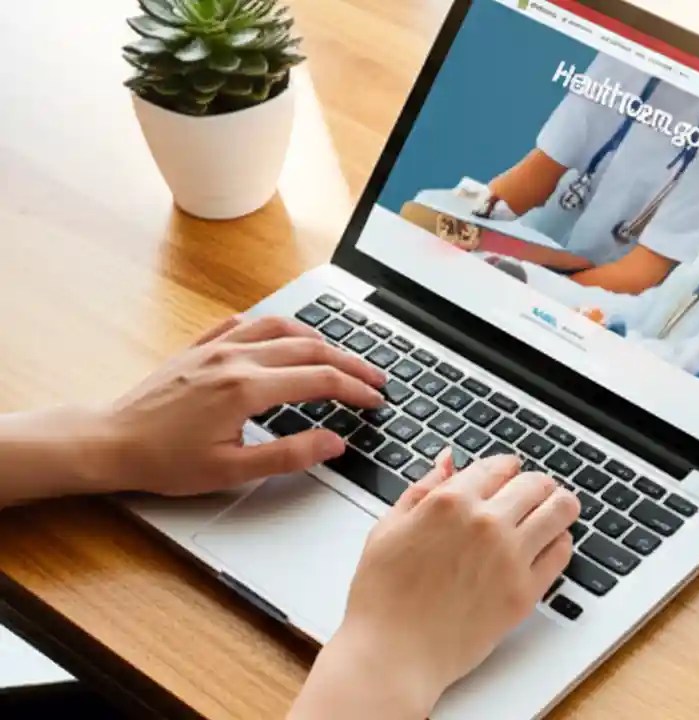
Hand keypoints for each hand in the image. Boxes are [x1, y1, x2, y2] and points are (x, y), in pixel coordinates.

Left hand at [99, 314, 384, 495]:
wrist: (108, 442)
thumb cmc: (164, 462)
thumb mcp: (231, 471)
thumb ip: (289, 455)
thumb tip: (334, 442)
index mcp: (247, 389)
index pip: (320, 381)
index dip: (356, 390)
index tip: (376, 400)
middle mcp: (235, 359)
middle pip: (311, 349)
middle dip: (350, 363)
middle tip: (374, 378)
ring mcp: (216, 348)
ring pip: (282, 327)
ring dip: (318, 340)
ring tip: (338, 357)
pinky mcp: (199, 347)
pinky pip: (246, 323)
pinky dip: (274, 328)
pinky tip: (282, 339)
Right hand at [290, 453, 579, 719]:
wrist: (392, 655)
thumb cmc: (382, 597)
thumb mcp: (388, 528)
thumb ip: (422, 489)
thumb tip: (448, 461)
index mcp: (450, 502)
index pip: (500, 466)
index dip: (506, 468)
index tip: (509, 474)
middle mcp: (485, 523)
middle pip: (537, 483)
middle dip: (536, 485)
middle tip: (533, 494)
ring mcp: (510, 557)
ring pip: (561, 510)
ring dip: (558, 505)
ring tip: (552, 511)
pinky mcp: (525, 591)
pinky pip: (562, 552)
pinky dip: (559, 543)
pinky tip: (547, 546)